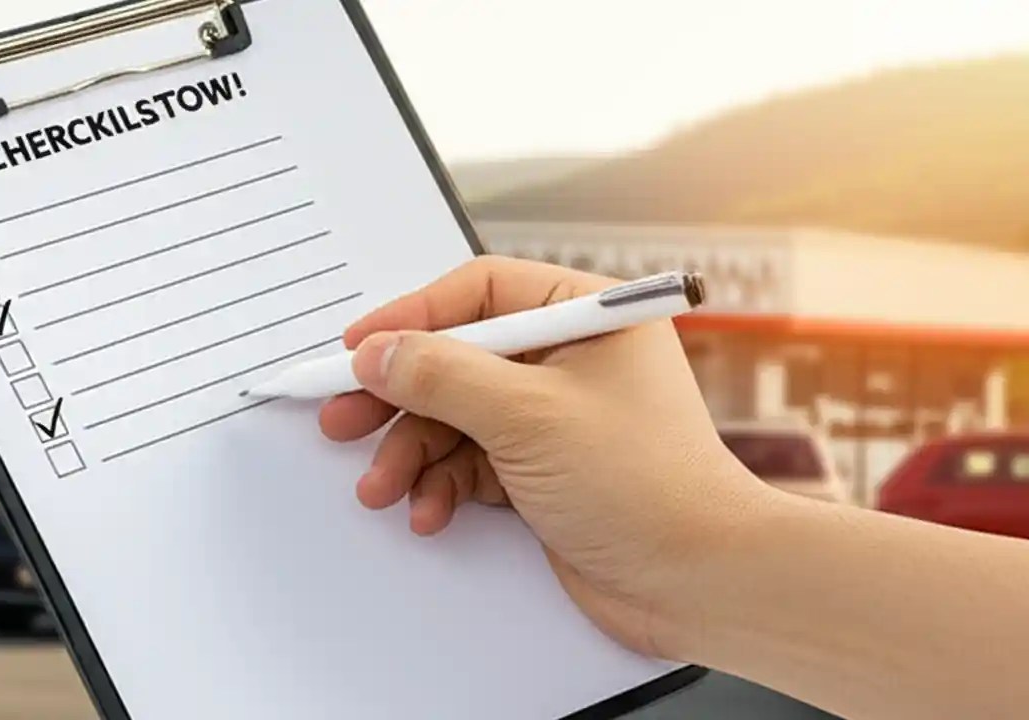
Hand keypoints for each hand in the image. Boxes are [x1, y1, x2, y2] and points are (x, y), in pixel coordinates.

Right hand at [319, 256, 773, 658]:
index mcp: (586, 315)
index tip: (356, 348)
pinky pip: (472, 462)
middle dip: (399, 396)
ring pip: (456, 417)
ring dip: (413, 452)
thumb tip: (376, 353)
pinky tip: (428, 510)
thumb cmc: (643, 482)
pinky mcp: (543, 470)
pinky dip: (443, 485)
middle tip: (342, 420)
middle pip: (457, 358)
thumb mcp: (528, 416)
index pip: (478, 293)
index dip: (411, 316)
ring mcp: (555, 416)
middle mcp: (570, 358)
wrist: (698, 582)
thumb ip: (442, 377)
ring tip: (380, 487)